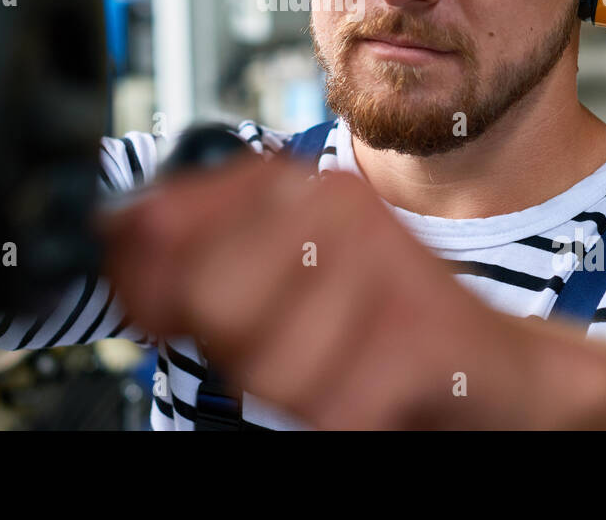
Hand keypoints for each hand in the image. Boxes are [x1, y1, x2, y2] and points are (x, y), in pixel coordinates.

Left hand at [95, 154, 537, 428]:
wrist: (493, 367)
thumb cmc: (378, 321)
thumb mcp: (281, 271)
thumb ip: (198, 251)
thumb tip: (112, 235)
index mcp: (294, 186)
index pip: (165, 217)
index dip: (142, 278)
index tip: (154, 307)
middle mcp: (337, 208)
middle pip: (210, 300)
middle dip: (235, 347)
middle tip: (287, 344)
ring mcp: (382, 265)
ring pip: (267, 369)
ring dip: (297, 391)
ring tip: (341, 365)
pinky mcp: (417, 333)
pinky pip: (328, 408)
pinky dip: (342, 419)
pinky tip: (372, 392)